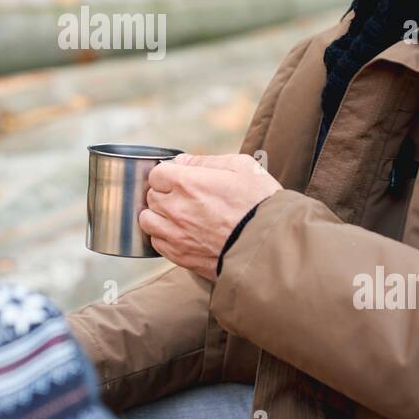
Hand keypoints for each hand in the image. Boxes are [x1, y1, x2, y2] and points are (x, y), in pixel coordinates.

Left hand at [139, 153, 281, 280]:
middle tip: (185, 197)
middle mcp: (175, 209)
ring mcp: (176, 235)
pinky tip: (180, 233)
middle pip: (151, 196)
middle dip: (165, 193)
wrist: (271, 246)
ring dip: (158, 215)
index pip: (156, 174)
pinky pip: (157, 243)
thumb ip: (206, 161)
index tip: (181, 179)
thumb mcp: (242, 167)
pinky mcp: (181, 257)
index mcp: (187, 183)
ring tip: (178, 216)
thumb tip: (182, 161)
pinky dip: (163, 237)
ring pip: (147, 221)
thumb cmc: (260, 203)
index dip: (169, 174)